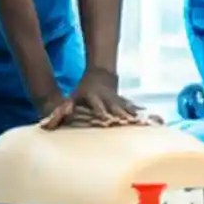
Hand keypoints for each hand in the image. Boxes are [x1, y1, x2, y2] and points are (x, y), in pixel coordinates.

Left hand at [38, 69, 156, 129]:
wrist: (100, 77)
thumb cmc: (82, 92)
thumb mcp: (71, 99)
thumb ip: (61, 111)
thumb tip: (47, 125)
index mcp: (95, 100)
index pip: (99, 108)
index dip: (103, 114)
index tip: (108, 121)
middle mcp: (108, 101)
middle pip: (116, 109)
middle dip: (124, 117)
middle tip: (131, 125)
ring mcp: (118, 101)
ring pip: (128, 110)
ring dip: (136, 117)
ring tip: (146, 125)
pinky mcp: (125, 103)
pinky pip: (135, 110)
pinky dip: (144, 116)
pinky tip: (156, 123)